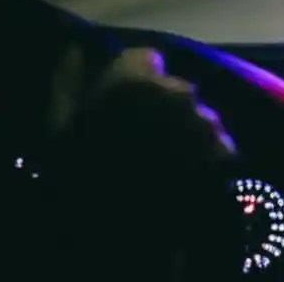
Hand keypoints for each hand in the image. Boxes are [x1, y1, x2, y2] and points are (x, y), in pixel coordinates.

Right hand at [48, 47, 240, 281]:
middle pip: (173, 88)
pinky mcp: (225, 149)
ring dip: (185, 133)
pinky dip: (205, 157)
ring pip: (196, 116)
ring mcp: (204, 120)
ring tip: (163, 165)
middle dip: (162, 107)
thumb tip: (73, 50)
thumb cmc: (84, 180)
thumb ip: (67, 84)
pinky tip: (184, 179)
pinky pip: (216, 143)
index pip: (145, 58)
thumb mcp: (59, 133)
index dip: (134, 78)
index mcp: (134, 81)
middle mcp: (176, 91)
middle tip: (141, 140)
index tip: (123, 102)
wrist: (130, 233)